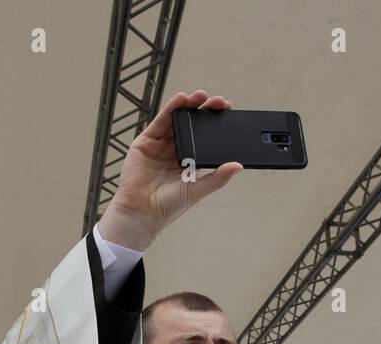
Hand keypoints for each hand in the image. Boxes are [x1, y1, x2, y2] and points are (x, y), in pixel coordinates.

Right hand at [95, 90, 242, 251]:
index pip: (203, 137)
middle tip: (218, 101)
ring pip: (176, 120)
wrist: (142, 211)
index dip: (214, 124)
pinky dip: (170, 109)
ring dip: (188, 106)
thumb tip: (238, 167)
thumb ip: (218, 178)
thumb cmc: (168, 206)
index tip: (227, 112)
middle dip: (204, 111)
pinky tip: (181, 99)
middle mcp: (174, 151)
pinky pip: (160, 122)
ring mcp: (159, 145)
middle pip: (191, 125)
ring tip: (201, 96)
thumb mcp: (198, 189)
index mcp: (188, 161)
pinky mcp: (145, 142)